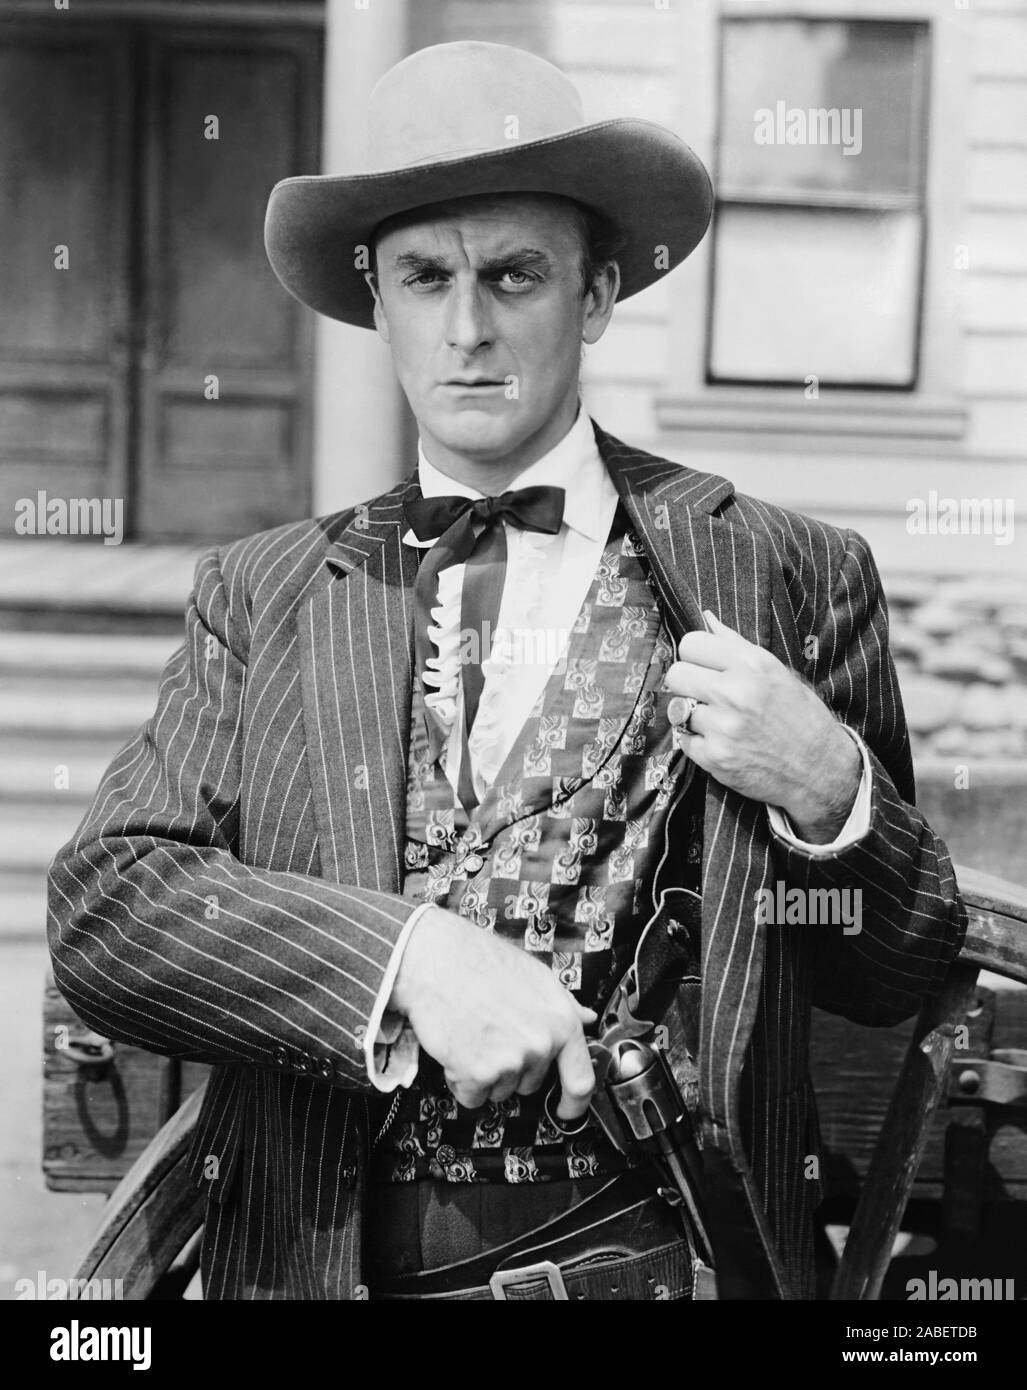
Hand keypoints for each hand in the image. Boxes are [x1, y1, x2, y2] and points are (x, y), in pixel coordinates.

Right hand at [390, 907, 596, 1116]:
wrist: (436, 959)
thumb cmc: (481, 961)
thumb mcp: (536, 976)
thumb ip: (564, 1004)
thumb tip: (586, 1019)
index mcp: (562, 1022)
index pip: (581, 1081)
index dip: (574, 1103)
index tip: (566, 1110)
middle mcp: (541, 1045)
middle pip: (530, 1084)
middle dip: (512, 1069)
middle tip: (492, 1035)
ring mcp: (510, 1061)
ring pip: (500, 1091)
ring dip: (485, 1074)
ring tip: (472, 1035)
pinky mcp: (477, 1074)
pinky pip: (472, 1096)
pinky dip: (460, 1080)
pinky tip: (457, 1048)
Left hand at [666, 612, 860, 841]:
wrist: (819, 768)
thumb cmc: (799, 715)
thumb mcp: (775, 671)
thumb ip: (736, 645)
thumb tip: (706, 617)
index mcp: (752, 665)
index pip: (691, 643)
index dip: (696, 656)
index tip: (706, 667)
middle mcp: (736, 693)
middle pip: (676, 674)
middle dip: (687, 683)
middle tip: (706, 694)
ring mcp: (724, 727)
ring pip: (677, 708)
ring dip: (693, 715)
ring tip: (720, 721)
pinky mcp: (715, 757)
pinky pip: (683, 740)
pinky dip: (697, 742)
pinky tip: (722, 742)